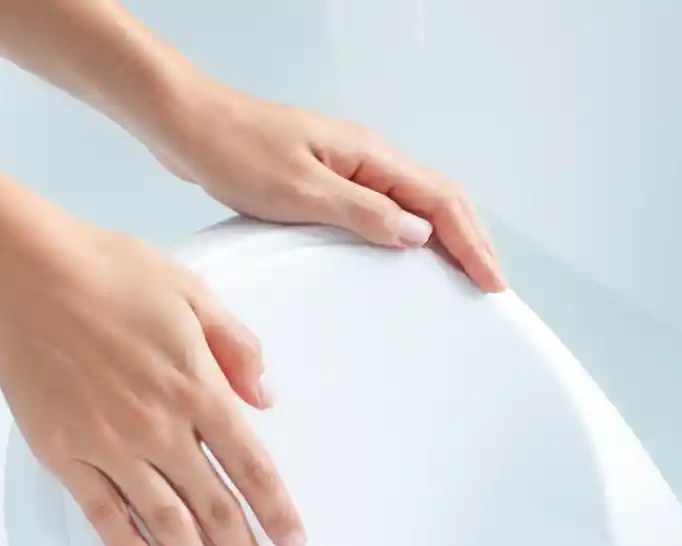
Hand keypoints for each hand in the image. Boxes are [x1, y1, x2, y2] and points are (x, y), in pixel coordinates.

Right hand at [0, 214, 303, 545]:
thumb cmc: (110, 272)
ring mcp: (108, 444)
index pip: (251, 465)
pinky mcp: (63, 452)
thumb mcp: (195, 292)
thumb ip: (238, 347)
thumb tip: (268, 399)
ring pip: (165, 522)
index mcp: (197, 386)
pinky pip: (103, 513)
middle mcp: (159, 426)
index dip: (276, 511)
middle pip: (214, 509)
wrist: (27, 270)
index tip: (294, 544)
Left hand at [154, 84, 506, 291]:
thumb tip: (417, 233)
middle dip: (471, 241)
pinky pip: (382, 210)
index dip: (474, 243)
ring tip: (461, 275)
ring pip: (414, 205)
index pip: (442, 201)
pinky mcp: (326, 181)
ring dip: (443, 239)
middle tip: (489, 283)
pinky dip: (406, 235)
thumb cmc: (233, 149)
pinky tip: (402, 257)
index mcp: (369, 156)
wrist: (188, 126)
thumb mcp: (301, 191)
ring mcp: (348, 169)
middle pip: (439, 200)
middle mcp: (367, 159)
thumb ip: (363, 213)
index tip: (493, 280)